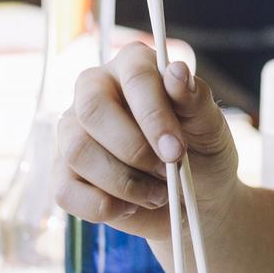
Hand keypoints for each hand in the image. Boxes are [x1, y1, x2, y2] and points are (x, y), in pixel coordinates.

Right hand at [53, 42, 238, 238]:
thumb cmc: (201, 152)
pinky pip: (65, 190)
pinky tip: (131, 206)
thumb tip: (177, 72)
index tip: (175, 150)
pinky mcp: (63, 171)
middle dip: (133, 149)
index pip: (134, 77)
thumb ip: (195, 99)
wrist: (193, 201)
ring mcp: (73, 130)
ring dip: (124, 183)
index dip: (154, 115)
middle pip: (92, 109)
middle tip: (166, 172)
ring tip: (157, 194)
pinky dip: (103, 206)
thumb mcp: (210, 126)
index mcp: (133, 66)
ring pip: (77, 151)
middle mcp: (95, 89)